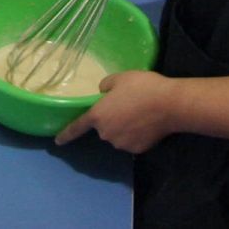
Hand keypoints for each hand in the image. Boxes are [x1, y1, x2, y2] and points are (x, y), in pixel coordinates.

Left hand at [55, 70, 176, 152]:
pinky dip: (135, 134)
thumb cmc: (141, 87)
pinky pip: (131, 141)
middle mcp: (106, 133)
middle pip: (102, 127)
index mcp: (97, 116)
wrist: (171, 104)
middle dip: (109, 119)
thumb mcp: (118, 78)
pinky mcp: (138, 150)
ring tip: (138, 112)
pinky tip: (146, 123)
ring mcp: (122, 144)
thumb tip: (104, 93)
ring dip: (122, 127)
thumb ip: (105, 86)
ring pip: (117, 135)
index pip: (77, 127)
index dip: (66, 134)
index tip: (57, 142)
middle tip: (124, 105)